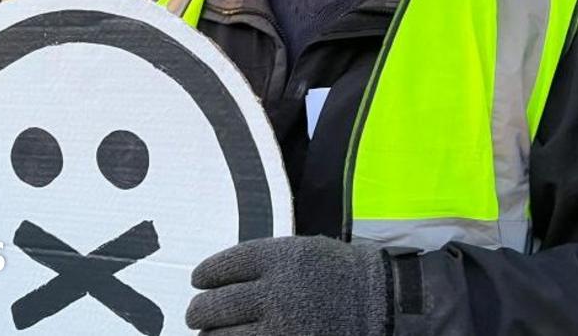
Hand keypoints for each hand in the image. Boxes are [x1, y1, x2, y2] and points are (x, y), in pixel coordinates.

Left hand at [186, 236, 389, 335]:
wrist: (381, 304)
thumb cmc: (340, 274)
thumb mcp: (303, 251)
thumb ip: (263, 262)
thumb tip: (219, 280)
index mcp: (277, 258)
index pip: (221, 267)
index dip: (205, 275)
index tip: (199, 280)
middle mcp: (274, 292)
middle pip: (213, 305)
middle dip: (198, 312)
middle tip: (196, 314)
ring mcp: (279, 327)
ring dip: (211, 335)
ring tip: (211, 333)